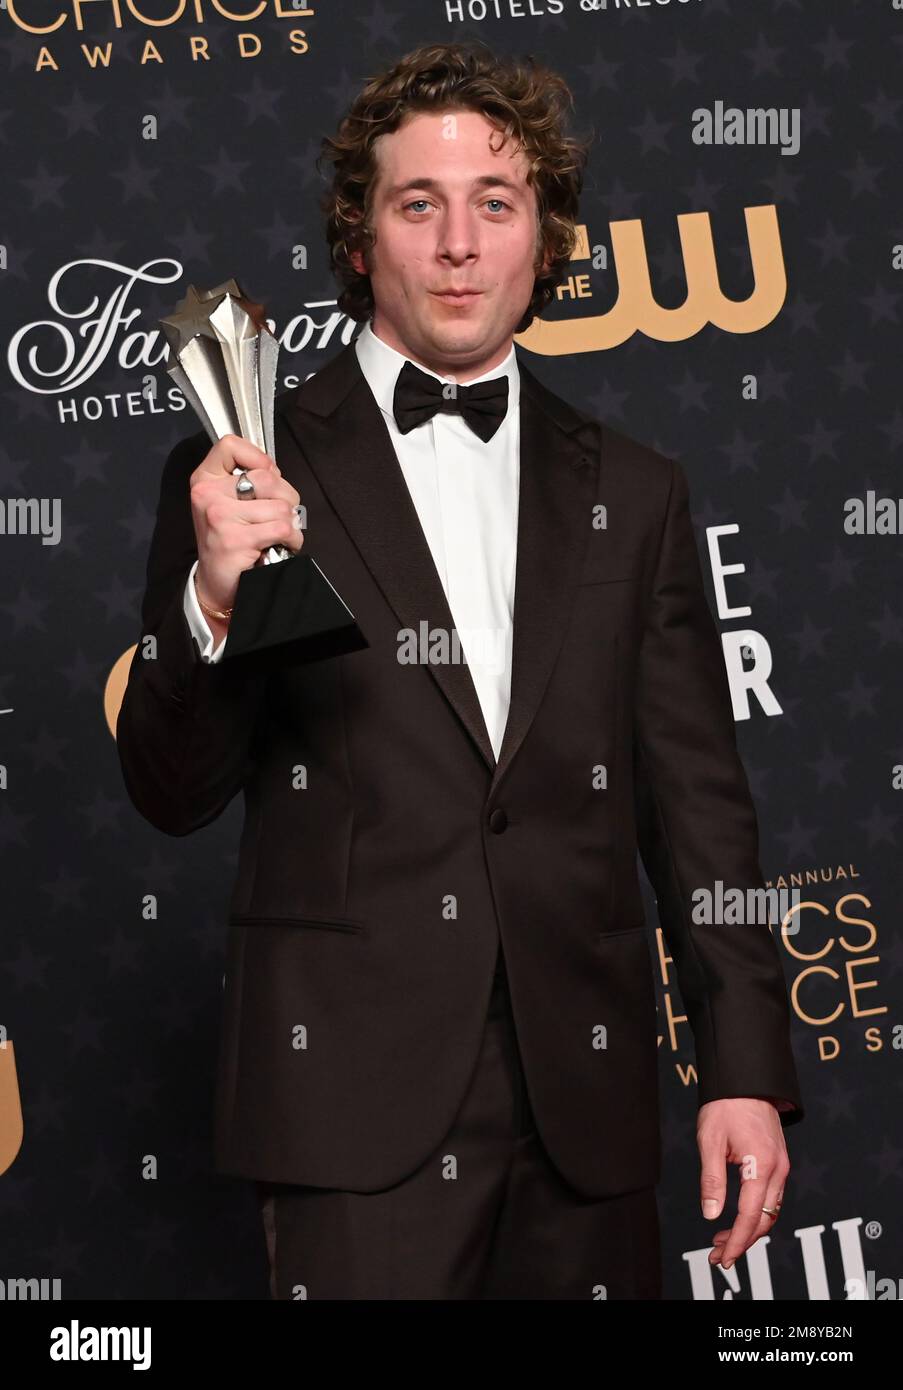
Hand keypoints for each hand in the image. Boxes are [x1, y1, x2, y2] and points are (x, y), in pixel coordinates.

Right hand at [190, 434, 303, 612]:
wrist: (216, 581)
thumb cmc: (229, 539)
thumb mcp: (228, 501)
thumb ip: (246, 479)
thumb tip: (275, 470)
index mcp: (204, 479)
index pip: (230, 445)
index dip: (258, 457)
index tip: (267, 474)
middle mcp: (207, 494)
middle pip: (267, 477)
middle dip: (286, 497)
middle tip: (279, 514)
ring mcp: (219, 516)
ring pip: (280, 506)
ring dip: (290, 523)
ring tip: (279, 533)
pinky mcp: (235, 539)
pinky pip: (281, 528)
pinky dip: (291, 539)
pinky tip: (281, 545)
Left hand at [697, 1097, 788, 1270]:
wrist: (746, 1080)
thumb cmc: (726, 1105)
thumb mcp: (710, 1141)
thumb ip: (712, 1180)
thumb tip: (711, 1214)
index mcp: (762, 1165)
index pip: (751, 1216)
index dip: (736, 1241)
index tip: (722, 1257)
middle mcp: (778, 1169)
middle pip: (765, 1220)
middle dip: (742, 1242)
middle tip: (717, 1256)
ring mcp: (782, 1166)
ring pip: (770, 1212)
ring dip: (749, 1230)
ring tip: (721, 1241)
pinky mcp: (778, 1162)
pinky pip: (771, 1198)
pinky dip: (756, 1214)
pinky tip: (737, 1219)